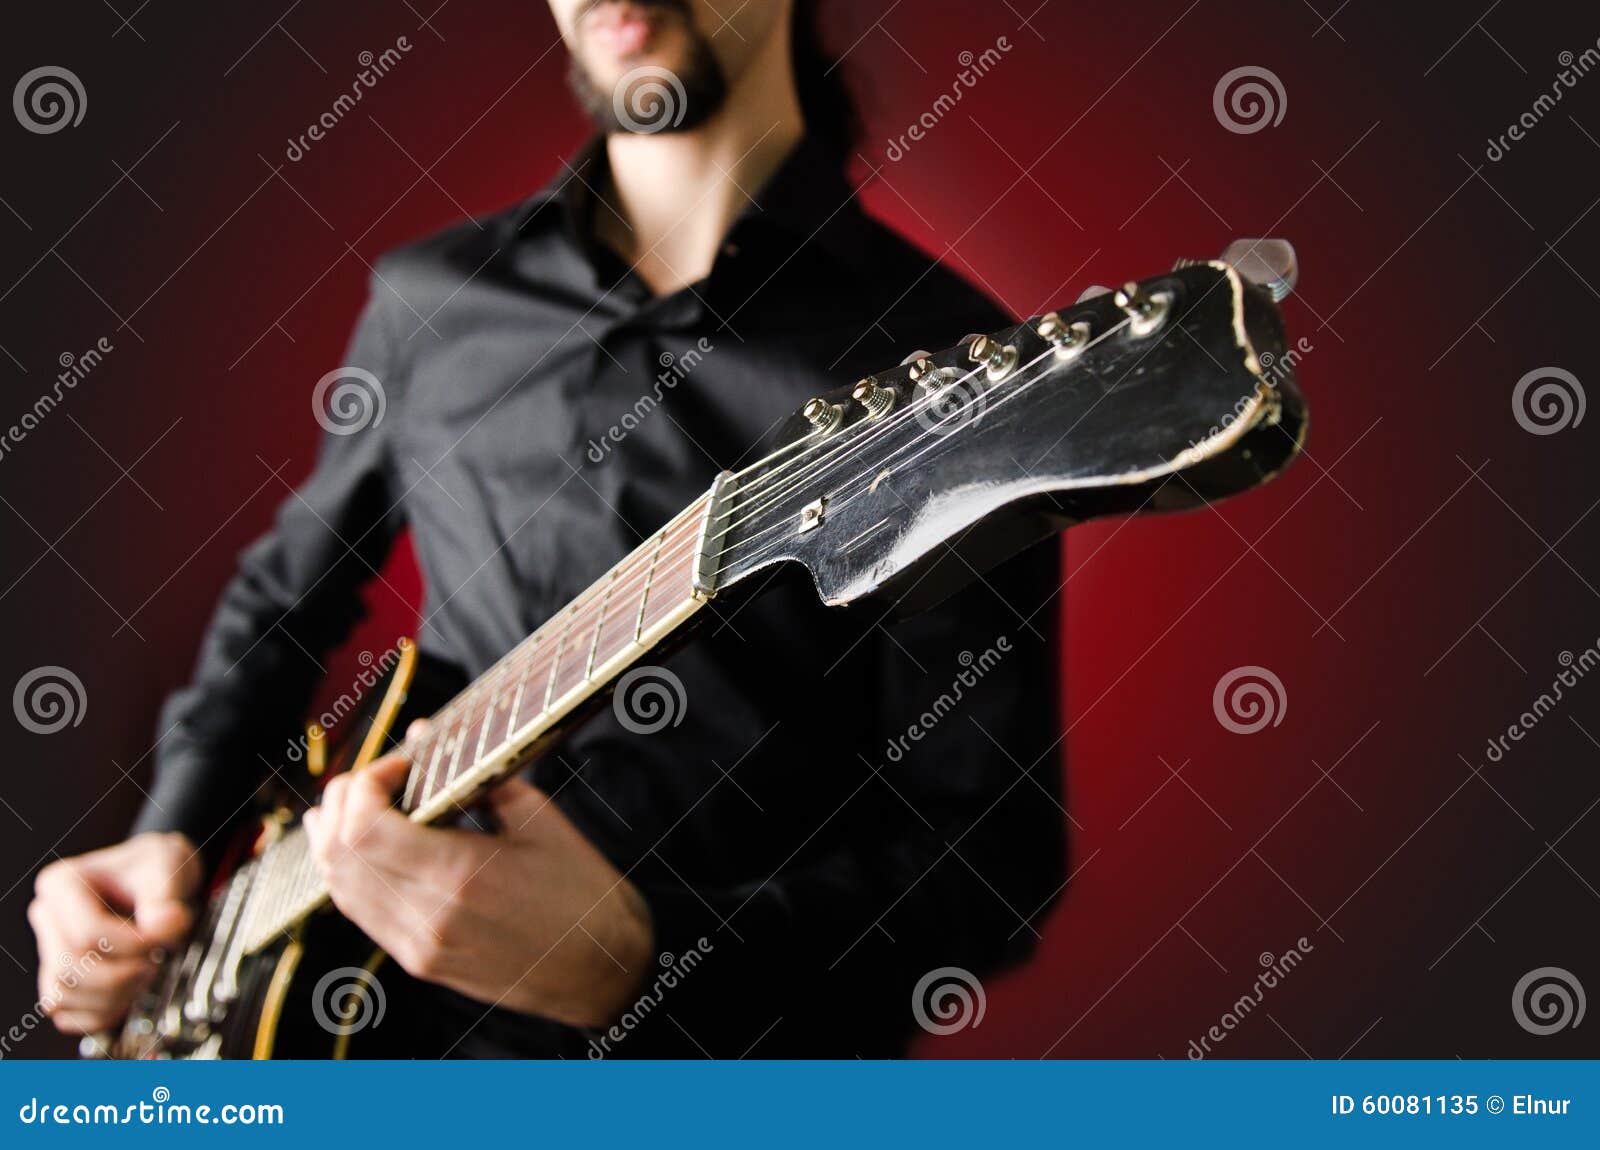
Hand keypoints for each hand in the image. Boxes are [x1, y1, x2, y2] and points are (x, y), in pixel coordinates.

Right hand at [28, 831, 201, 1033]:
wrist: (158, 878)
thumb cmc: (155, 867)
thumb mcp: (167, 866)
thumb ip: (165, 897)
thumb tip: (167, 925)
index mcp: (61, 884)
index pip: (87, 933)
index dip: (132, 944)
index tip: (165, 937)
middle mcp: (48, 919)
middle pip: (70, 968)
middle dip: (122, 974)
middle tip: (158, 961)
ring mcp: (51, 952)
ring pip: (64, 996)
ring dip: (114, 996)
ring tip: (149, 973)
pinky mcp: (64, 981)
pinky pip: (68, 1016)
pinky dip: (104, 1014)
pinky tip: (133, 993)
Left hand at [302, 723, 654, 1029]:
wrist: (602, 970)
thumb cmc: (582, 893)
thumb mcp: (539, 820)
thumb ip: (476, 776)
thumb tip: (427, 736)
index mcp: (461, 875)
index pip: (364, 827)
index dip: (365, 784)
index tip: (397, 764)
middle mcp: (429, 917)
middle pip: (339, 855)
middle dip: (342, 804)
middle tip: (371, 779)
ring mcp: (419, 946)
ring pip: (339, 888)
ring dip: (335, 840)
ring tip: (352, 805)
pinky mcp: (420, 962)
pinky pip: (361, 914)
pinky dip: (352, 874)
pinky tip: (366, 849)